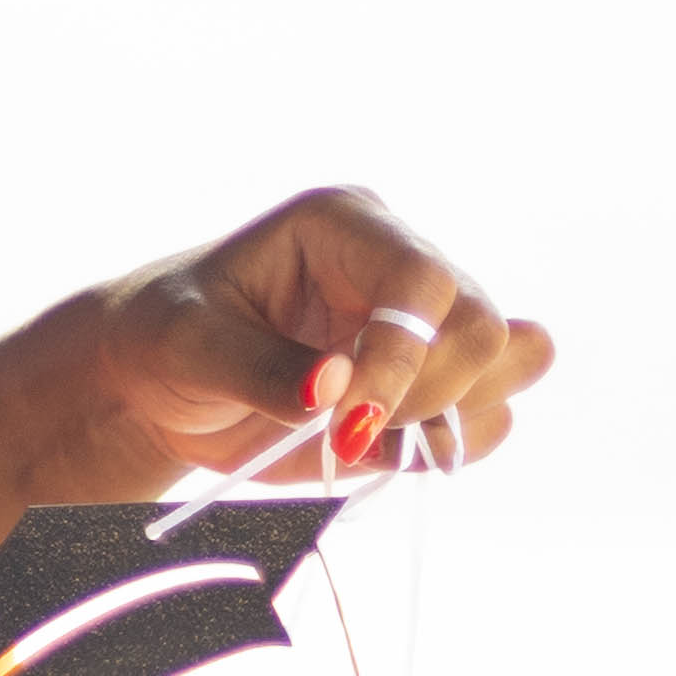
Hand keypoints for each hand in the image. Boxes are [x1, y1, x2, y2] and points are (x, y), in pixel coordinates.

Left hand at [70, 186, 554, 499]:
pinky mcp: (434, 380)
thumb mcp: (189, 347)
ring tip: (360, 436)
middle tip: (345, 434)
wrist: (164, 384)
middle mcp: (400, 263)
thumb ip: (259, 369)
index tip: (344, 422)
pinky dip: (450, 446)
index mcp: (344, 226)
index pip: (420, 281)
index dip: (401, 356)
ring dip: (451, 419)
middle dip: (427, 395)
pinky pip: (492, 413)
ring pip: (511, 362)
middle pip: (483, 326)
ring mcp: (426, 323)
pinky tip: (377, 449)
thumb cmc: (167, 340)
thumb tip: (335, 390)